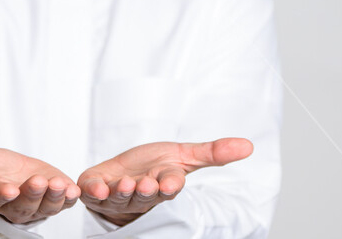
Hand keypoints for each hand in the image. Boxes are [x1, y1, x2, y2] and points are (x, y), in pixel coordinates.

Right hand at [0, 147, 81, 224]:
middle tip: (36, 182)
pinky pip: (63, 201)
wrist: (9, 171)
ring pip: (45, 205)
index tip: (7, 189)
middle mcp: (12, 206)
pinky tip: (74, 188)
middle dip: (30, 194)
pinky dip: (69, 196)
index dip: (0, 195)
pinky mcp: (53, 197)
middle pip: (23, 205)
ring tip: (58, 183)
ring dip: (52, 196)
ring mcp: (35, 204)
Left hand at [78, 137, 253, 226]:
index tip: (171, 183)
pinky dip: (92, 192)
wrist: (121, 172)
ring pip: (120, 196)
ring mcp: (117, 195)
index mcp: (164, 184)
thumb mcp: (183, 154)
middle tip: (149, 184)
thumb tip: (248, 145)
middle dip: (147, 191)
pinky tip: (94, 188)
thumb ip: (213, 152)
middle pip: (145, 195)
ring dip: (123, 190)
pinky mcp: (95, 190)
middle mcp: (141, 194)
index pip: (170, 186)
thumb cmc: (153, 165)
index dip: (170, 185)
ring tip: (127, 183)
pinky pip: (92, 194)